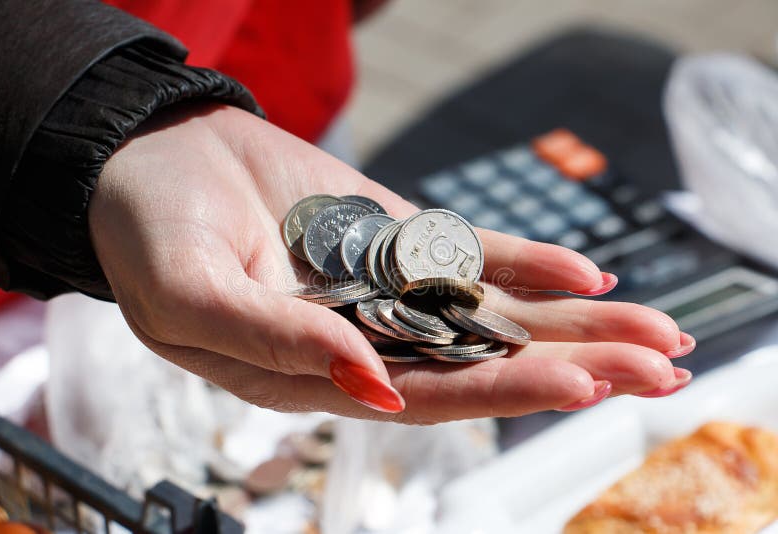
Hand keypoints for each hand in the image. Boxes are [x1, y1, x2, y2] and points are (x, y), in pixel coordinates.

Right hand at [89, 103, 694, 422]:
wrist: (155, 160)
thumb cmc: (147, 237)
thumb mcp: (190, 298)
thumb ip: (274, 345)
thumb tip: (369, 385)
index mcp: (314, 375)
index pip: (423, 396)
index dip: (500, 393)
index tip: (579, 382)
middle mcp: (363, 339)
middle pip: (480, 362)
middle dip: (570, 365)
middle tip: (657, 369)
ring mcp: (384, 287)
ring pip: (491, 314)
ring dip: (571, 323)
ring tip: (655, 335)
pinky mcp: (393, 238)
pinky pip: (467, 255)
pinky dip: (525, 264)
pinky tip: (585, 275)